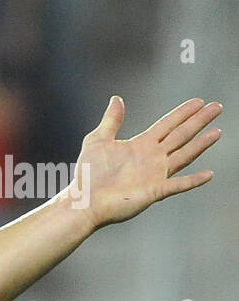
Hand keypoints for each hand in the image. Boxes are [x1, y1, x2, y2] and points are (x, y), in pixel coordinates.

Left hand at [72, 96, 221, 228]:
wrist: (84, 201)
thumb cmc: (88, 175)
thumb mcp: (97, 141)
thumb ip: (111, 120)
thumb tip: (116, 99)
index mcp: (140, 145)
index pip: (167, 124)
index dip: (183, 113)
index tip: (198, 102)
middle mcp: (151, 158)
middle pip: (181, 135)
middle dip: (198, 121)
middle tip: (216, 108)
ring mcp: (155, 174)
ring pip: (184, 155)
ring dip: (200, 144)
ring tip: (216, 132)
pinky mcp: (155, 191)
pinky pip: (179, 184)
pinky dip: (194, 180)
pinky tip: (208, 174)